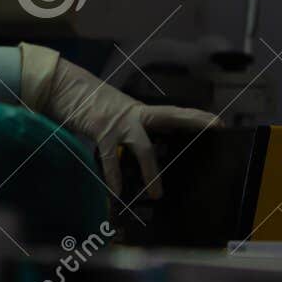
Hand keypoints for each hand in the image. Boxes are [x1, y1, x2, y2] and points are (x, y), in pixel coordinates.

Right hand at [20, 44, 216, 198]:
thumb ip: (127, 128)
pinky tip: (116, 192)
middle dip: (192, 122)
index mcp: (138, 111)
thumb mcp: (112, 113)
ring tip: (156, 194)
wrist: (63, 86)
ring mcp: (119, 121)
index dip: (196, 117)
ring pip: (143, 148)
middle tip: (216, 128)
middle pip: (169, 117)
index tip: (218, 123)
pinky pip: (111, 158)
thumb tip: (141, 148)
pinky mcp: (101, 129)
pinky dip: (113, 177)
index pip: (173, 113)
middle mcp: (134, 113)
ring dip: (151, 173)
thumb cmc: (87, 104)